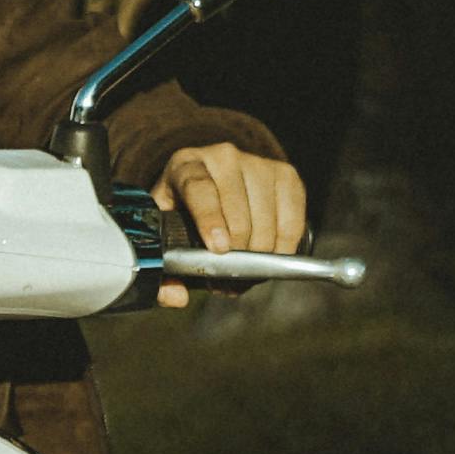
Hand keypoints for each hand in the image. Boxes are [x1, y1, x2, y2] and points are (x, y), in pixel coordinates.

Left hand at [152, 142, 307, 305]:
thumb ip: (162, 264)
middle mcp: (223, 156)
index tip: (219, 249)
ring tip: (245, 273)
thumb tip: (177, 297)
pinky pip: (292, 222)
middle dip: (235, 257)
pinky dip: (283, 248)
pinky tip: (269, 258)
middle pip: (238, 214)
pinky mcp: (285, 174)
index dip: (210, 219)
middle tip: (227, 282)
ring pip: (266, 222)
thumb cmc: (184, 208)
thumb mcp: (164, 228)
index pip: (199, 188)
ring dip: (258, 258)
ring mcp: (257, 163)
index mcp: (185, 165)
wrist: (212, 179)